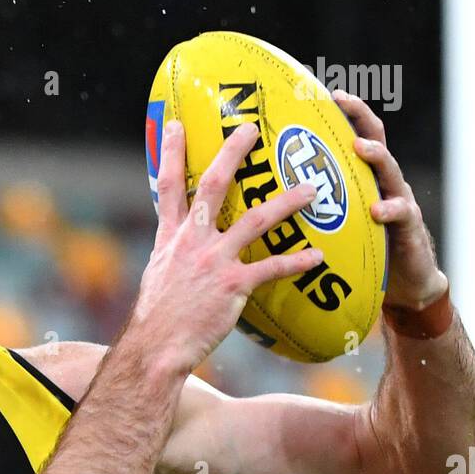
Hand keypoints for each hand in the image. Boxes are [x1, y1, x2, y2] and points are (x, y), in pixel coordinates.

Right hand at [132, 119, 324, 375]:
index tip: (177, 123)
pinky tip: (318, 256)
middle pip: (213, 186)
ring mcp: (214, 262)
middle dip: (232, 153)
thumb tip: (179, 250)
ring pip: (255, 221)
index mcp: (171, 239)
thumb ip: (172, 256)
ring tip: (312, 189)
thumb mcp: (158, 278)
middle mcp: (192, 242)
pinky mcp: (233, 287)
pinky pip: (271, 269)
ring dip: (286, 202)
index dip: (172, 153)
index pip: (168, 187)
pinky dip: (295, 262)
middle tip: (251, 128)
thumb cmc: (158, 321)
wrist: (156, 350)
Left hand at [332, 89, 447, 311]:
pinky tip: (376, 211)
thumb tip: (271, 204)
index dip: (342, 114)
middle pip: (375, 140)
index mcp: (363, 180)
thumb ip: (316, 211)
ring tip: (360, 149)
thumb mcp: (337, 227)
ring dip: (375, 157)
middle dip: (360, 117)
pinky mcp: (409, 227)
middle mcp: (383, 183)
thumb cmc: (363, 253)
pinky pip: (400, 214)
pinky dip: (389, 209)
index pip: (353, 137)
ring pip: (389, 170)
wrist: (405, 284)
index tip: (322, 92)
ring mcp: (399, 201)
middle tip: (343, 101)